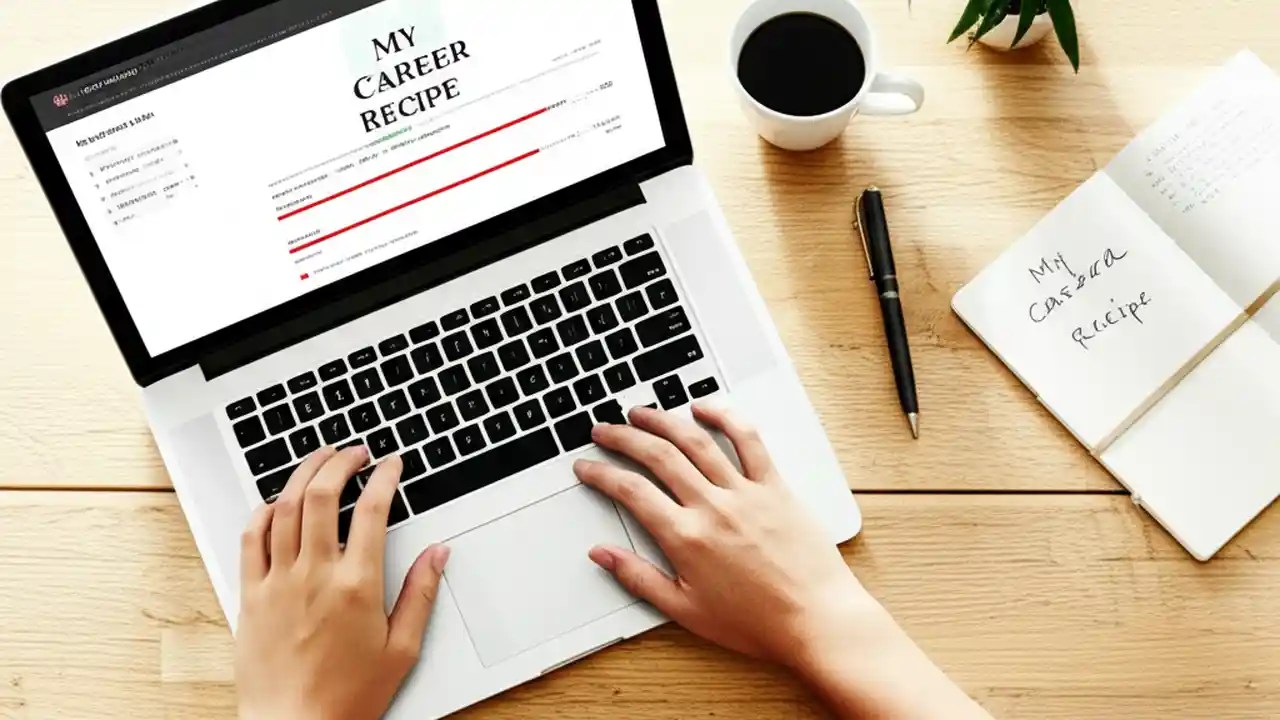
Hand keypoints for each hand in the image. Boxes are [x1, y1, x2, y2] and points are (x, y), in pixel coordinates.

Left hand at [236, 446, 450, 719]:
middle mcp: (315, 575)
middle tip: (356, 452)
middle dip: (341, 462)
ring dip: (303, 474)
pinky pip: (251, 538)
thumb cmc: (348, 697)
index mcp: (357, 586)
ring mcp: (278, 582)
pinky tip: (276, 501)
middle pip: (322, 494)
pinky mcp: (251, 594)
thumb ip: (421, 594)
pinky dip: (263, 511)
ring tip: (319, 460)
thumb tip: (438, 554)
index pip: (372, 510)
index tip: (392, 464)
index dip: (385, 477)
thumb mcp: (402, 649)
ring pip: (284, 507)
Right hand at [575, 404, 992, 719]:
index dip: (601, 474)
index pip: (631, 492)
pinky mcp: (775, 486)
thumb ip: (638, 578)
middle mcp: (712, 507)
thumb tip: (602, 554)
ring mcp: (745, 492)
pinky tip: (705, 407)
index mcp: (686, 538)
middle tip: (604, 430)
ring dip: (663, 420)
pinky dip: (725, 416)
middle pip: (657, 456)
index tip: (586, 466)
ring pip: (696, 440)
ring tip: (641, 412)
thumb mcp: (685, 611)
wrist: (816, 620)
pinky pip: (748, 440)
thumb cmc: (756, 623)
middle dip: (623, 437)